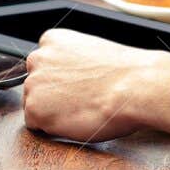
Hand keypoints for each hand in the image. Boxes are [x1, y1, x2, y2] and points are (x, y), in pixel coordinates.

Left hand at [23, 29, 167, 142]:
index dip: (61, 82)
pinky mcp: (35, 109)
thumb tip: (69, 77)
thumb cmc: (125, 73)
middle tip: (81, 101)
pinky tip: (74, 120)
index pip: (43, 67)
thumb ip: (72, 61)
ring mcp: (33, 83)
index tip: (78, 87)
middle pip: (36, 86)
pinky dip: (52, 129)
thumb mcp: (92, 52)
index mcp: (52, 39)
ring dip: (53, 113)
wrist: (136, 86)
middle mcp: (37, 58)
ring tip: (81, 109)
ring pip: (35, 106)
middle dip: (54, 96)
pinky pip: (36, 127)